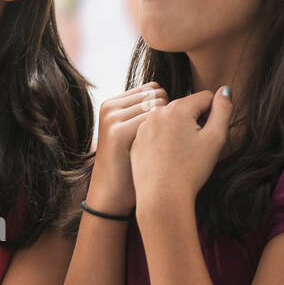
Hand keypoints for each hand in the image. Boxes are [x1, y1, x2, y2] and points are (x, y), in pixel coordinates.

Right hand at [88, 82, 167, 212]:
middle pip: (159, 95)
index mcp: (112, 104)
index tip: (169, 131)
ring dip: (172, 123)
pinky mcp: (118, 132)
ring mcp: (112, 118)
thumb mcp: (132, 135)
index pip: (153, 89)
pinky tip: (166, 151)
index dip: (167, 107)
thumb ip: (144, 115)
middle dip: (171, 113)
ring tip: (169, 146)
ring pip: (160, 107)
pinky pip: (157, 121)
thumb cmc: (129, 167)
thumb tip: (173, 100)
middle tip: (171, 140)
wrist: (111, 196)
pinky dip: (168, 133)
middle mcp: (110, 107)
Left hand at [130, 86, 232, 216]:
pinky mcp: (135, 140)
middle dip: (194, 122)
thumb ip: (223, 110)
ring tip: (180, 154)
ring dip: (179, 130)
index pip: (205, 98)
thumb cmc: (191, 170)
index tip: (208, 136)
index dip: (213, 115)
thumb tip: (224, 90)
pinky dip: (163, 141)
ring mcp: (143, 126)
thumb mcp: (215, 139)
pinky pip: (155, 133)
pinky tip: (167, 159)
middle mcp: (156, 112)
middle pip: (185, 107)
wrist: (162, 197)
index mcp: (177, 108)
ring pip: (169, 120)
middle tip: (194, 148)